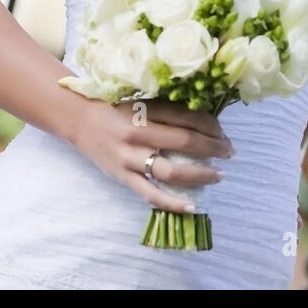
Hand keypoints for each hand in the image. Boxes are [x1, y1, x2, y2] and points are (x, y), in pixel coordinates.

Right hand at [67, 97, 233, 213]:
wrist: (78, 120)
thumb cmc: (114, 109)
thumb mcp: (141, 101)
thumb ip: (167, 110)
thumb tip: (204, 121)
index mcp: (145, 110)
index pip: (188, 117)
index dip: (212, 125)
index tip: (223, 132)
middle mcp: (139, 133)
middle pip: (186, 142)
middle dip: (214, 148)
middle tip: (229, 151)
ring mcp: (130, 158)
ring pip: (172, 171)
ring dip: (201, 174)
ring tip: (218, 175)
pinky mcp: (122, 177)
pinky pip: (150, 194)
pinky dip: (173, 202)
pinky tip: (192, 206)